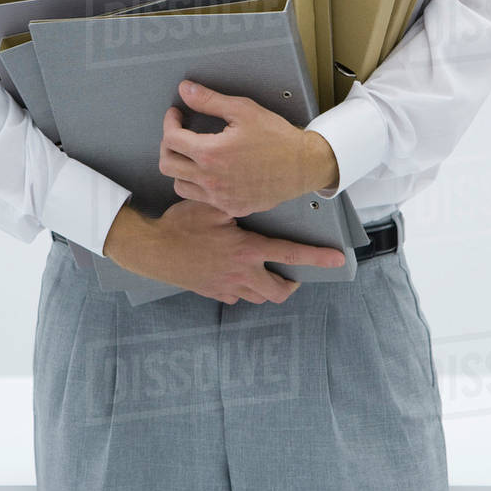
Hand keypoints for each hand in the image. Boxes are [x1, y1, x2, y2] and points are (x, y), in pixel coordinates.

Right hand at [102, 201, 344, 304]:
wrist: (152, 250)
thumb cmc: (181, 225)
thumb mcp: (212, 207)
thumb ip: (237, 202)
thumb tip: (256, 192)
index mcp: (246, 250)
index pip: (290, 256)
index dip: (317, 259)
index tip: (338, 261)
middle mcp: (241, 273)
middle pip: (278, 291)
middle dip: (290, 285)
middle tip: (293, 276)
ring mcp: (226, 287)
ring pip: (258, 298)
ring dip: (267, 288)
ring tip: (267, 274)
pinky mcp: (212, 292)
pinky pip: (235, 297)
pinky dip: (242, 290)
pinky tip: (237, 276)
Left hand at [158, 80, 339, 215]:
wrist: (303, 166)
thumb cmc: (277, 137)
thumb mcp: (243, 110)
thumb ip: (209, 101)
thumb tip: (184, 90)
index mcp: (210, 153)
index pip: (171, 139)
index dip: (170, 122)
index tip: (176, 114)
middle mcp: (211, 179)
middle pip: (167, 164)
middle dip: (168, 144)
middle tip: (179, 133)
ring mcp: (220, 197)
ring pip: (179, 184)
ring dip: (180, 167)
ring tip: (193, 153)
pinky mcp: (230, 207)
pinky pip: (200, 199)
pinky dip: (198, 185)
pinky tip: (208, 171)